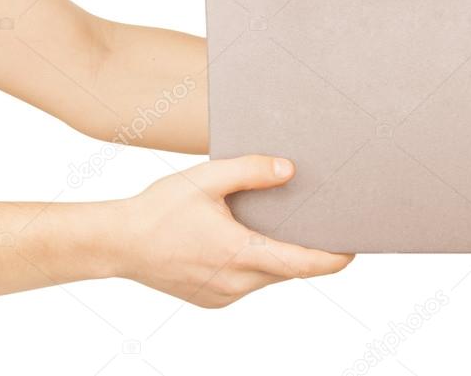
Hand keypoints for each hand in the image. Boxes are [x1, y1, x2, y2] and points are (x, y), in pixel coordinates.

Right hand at [113, 155, 353, 306]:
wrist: (118, 243)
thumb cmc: (160, 209)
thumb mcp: (206, 178)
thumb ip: (251, 171)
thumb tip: (290, 170)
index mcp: (240, 253)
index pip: (301, 264)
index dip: (332, 259)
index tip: (353, 249)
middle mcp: (236, 282)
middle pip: (286, 268)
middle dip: (302, 248)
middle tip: (315, 219)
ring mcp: (223, 295)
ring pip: (266, 276)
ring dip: (274, 254)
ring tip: (270, 223)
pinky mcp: (211, 299)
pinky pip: (245, 282)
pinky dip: (252, 263)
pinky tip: (239, 237)